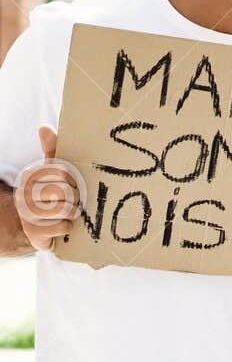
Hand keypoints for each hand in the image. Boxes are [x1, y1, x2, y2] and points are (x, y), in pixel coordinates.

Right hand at [17, 126, 78, 252]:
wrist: (37, 225)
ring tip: (69, 212)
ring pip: (65, 211)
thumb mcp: (53, 170)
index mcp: (31, 176)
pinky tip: (63, 225)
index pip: (62, 173)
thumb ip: (51, 149)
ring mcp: (27, 215)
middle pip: (65, 192)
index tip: (73, 183)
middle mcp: (24, 194)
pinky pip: (63, 227)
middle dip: (76, 198)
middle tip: (74, 201)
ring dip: (73, 213)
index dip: (74, 179)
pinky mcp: (34, 234)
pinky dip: (68, 227)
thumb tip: (44, 127)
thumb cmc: (51, 193)